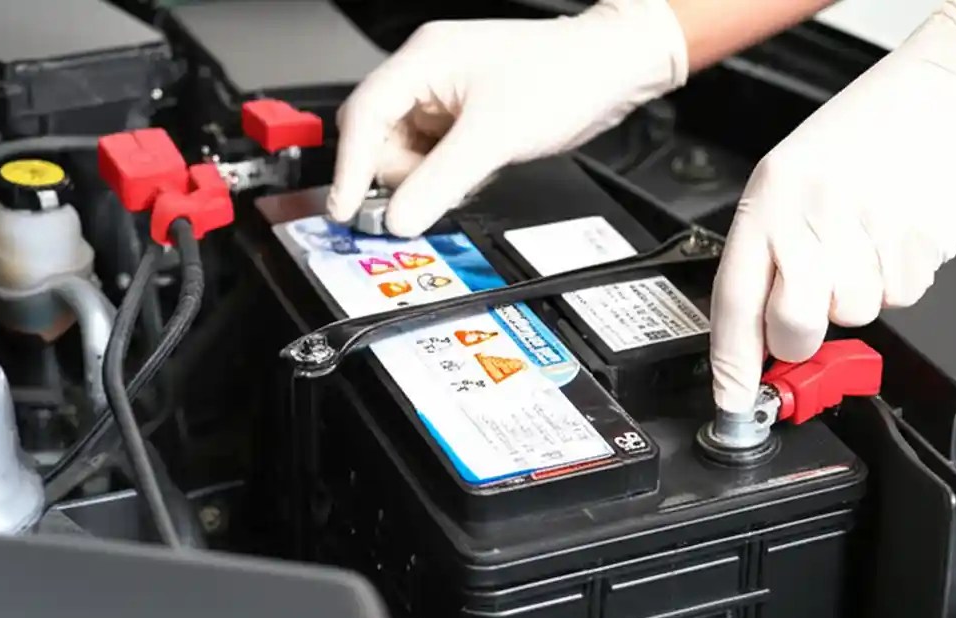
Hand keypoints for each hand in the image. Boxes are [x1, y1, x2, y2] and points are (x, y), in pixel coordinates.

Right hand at [326, 0, 688, 236]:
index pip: (363, 116)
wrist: (610, 68)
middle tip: (425, 196)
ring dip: (424, 177)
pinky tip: (471, 172)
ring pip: (404, 150)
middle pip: (377, 136)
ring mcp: (444, 93)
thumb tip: (399, 219)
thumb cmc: (563, 77)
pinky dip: (443, 173)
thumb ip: (440, 182)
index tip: (344, 209)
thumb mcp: (495, 137)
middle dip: (398, 173)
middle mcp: (427, 72)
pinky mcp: (462, 114)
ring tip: (464, 175)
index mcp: (423, 60)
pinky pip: (431, 153)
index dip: (349, 168)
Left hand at [708, 0, 955, 411]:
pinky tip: (894, 237)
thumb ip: (769, 250)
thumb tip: (757, 329)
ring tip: (864, 242)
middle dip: (801, 339)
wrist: (946, 92)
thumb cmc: (862, 135)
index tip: (735, 406)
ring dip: (858, 296)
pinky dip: (898, 281)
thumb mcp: (790, 179)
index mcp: (769, 200)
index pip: (734, 301)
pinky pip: (899, 300)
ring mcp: (865, 233)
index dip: (732, 366)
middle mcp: (810, 217)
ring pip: (852, 317)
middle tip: (814, 305)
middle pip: (793, 327)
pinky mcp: (916, 246)